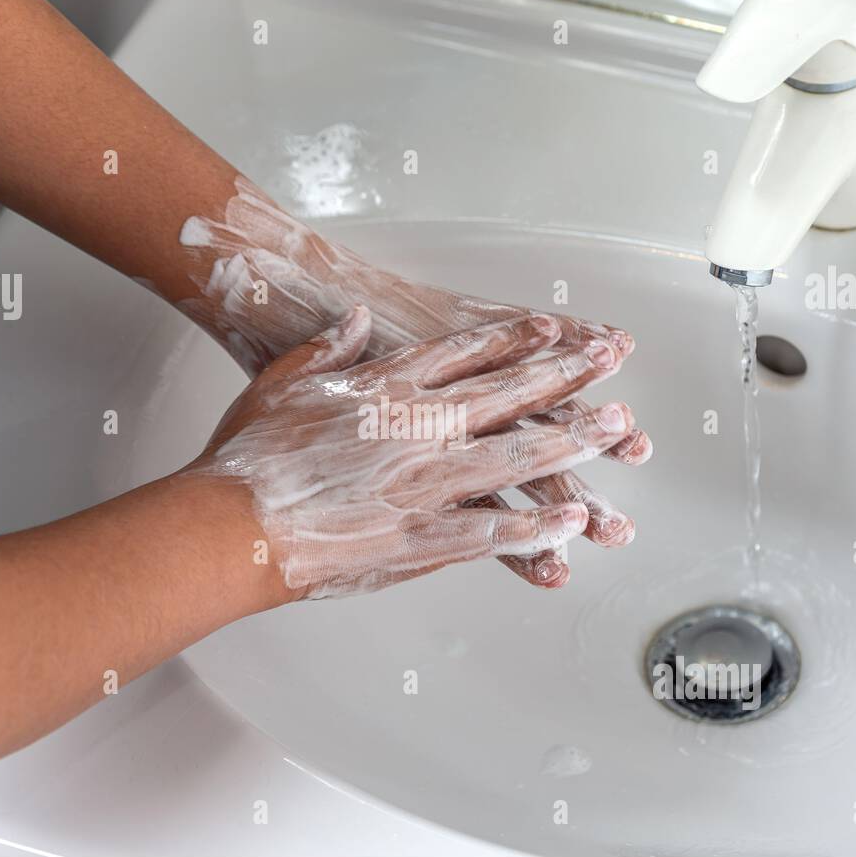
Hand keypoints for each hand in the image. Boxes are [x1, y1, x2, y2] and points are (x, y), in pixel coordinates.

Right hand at [187, 307, 636, 599]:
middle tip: (614, 365)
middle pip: (511, 393)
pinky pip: (495, 530)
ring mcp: (428, 480)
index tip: (554, 330)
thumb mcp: (282, 382)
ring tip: (621, 432)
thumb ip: (327, 348)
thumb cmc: (249, 456)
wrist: (234, 523)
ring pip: (520, 455)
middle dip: (570, 377)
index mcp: (388, 385)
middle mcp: (421, 424)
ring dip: (576, 442)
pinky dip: (537, 527)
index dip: (517, 339)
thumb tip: (358, 321)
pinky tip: (572, 523)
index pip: (468, 352)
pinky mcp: (424, 535)